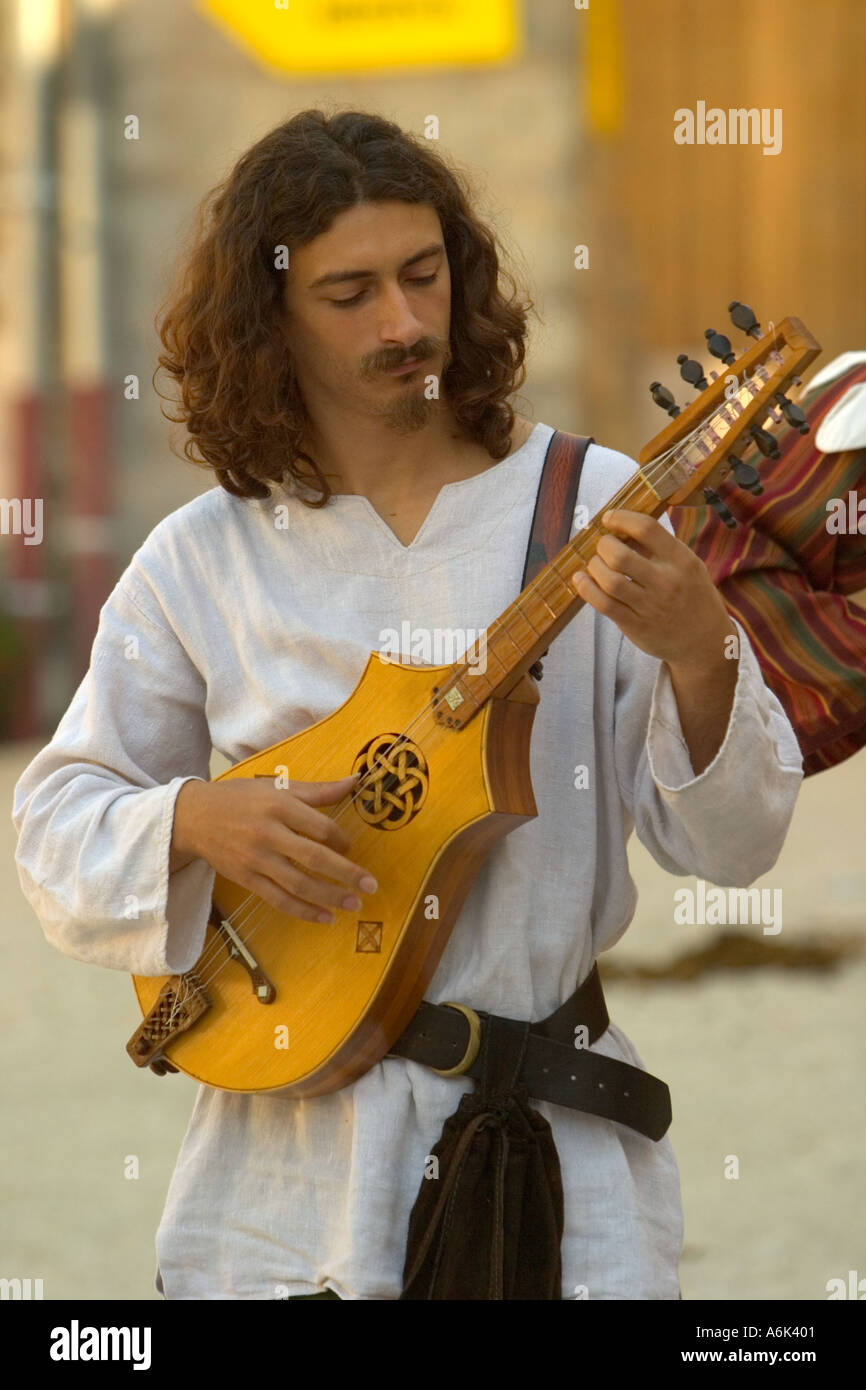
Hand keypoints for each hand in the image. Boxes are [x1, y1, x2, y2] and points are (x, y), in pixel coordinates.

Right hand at [170, 774, 376, 922]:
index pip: (320, 827)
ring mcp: (255, 859)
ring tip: (353, 905)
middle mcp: (268, 833)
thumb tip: (356, 780)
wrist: (193, 817)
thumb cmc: (240, 798)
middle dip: (346, 874)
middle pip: (314, 858)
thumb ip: (318, 790)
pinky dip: (303, 911)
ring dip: (329, 897)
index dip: (342, 840)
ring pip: (298, 884)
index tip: (351, 848)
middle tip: (371, 886)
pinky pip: (278, 900)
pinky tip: (325, 918)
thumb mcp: (277, 787)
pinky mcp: (245, 879)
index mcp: (279, 806)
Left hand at [572, 509, 736, 667]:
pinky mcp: (636, 626)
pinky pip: (604, 605)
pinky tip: (580, 580)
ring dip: (594, 567)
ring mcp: (650, 606)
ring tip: (595, 564)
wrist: (705, 641)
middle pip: (620, 555)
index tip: (609, 519)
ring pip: (609, 580)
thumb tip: (622, 527)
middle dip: (603, 545)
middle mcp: (666, 582)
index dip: (621, 518)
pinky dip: (586, 589)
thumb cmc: (692, 596)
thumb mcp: (688, 566)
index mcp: (681, 560)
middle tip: (603, 546)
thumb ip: (660, 548)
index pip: (646, 528)